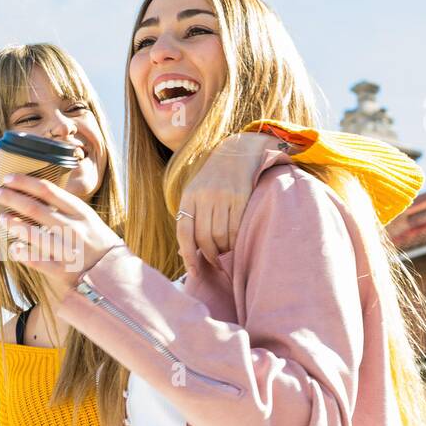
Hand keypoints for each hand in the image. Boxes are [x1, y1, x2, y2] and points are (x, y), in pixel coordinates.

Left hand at [0, 173, 125, 301]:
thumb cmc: (95, 239)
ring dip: (14, 225)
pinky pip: (39, 262)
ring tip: (2, 218)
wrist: (113, 270)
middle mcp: (73, 228)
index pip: (47, 190)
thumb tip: (34, 192)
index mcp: (79, 211)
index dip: (25, 182)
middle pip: (36, 209)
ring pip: (35, 235)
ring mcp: (67, 250)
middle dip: (13, 198)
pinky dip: (24, 255)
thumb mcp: (87, 217)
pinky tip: (13, 249)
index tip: (8, 178)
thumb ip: (64, 206)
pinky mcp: (63, 270)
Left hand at [177, 131, 288, 273]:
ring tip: (226, 252)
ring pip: (221, 236)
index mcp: (189, 196)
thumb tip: (184, 255)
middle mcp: (204, 196)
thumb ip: (190, 221)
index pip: (184, 232)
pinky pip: (237, 228)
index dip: (188, 256)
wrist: (239, 152)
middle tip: (215, 263)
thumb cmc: (215, 181)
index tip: (194, 273)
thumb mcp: (196, 195)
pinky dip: (236, 241)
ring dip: (224, 250)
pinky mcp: (241, 197)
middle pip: (204, 238)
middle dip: (209, 256)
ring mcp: (223, 196)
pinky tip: (236, 243)